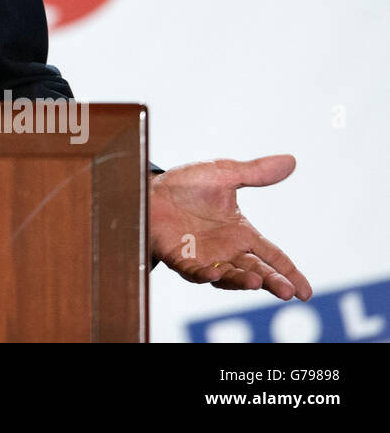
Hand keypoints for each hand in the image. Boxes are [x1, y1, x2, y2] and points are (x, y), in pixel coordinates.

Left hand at [149, 155, 311, 300]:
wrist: (147, 189)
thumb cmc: (185, 185)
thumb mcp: (223, 174)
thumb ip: (255, 173)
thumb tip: (291, 160)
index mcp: (240, 233)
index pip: (272, 256)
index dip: (290, 272)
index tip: (305, 292)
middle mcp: (226, 250)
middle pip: (256, 271)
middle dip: (272, 282)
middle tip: (287, 292)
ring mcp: (204, 257)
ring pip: (228, 276)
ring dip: (242, 281)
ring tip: (255, 282)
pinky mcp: (180, 258)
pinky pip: (194, 271)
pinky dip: (204, 275)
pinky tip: (213, 275)